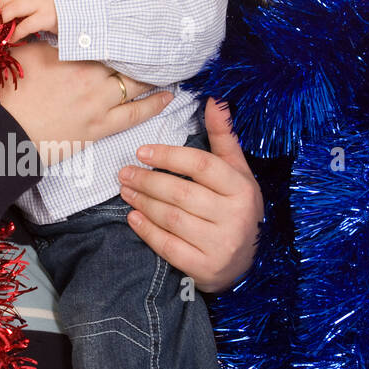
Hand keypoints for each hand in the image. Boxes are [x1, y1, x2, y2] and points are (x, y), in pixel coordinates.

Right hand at [0, 39, 173, 163]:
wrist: (4, 131)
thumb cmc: (8, 93)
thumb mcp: (23, 54)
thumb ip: (44, 38)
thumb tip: (55, 23)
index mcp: (71, 53)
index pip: (106, 37)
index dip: (123, 30)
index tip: (136, 23)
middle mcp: (90, 73)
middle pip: (126, 57)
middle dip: (142, 48)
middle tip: (160, 40)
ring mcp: (98, 101)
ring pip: (135, 82)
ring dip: (152, 72)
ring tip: (166, 64)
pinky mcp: (100, 127)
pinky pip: (135, 113)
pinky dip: (154, 103)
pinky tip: (167, 95)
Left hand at [117, 97, 262, 292]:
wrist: (245, 261)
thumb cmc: (236, 207)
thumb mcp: (237, 172)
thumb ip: (223, 137)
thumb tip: (213, 100)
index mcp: (242, 188)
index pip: (202, 166)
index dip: (169, 156)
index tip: (142, 151)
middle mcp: (235, 217)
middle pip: (182, 193)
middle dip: (148, 181)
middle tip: (124, 173)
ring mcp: (220, 244)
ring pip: (172, 219)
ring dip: (143, 203)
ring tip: (126, 190)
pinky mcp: (205, 267)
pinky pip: (169, 247)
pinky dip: (147, 231)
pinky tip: (133, 218)